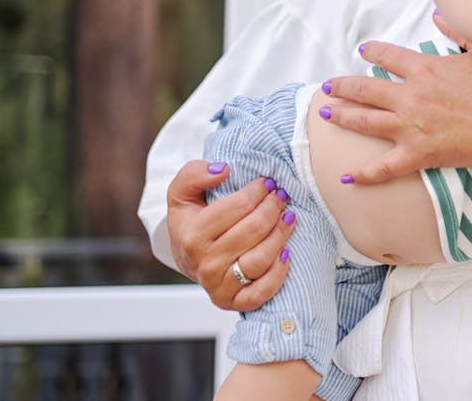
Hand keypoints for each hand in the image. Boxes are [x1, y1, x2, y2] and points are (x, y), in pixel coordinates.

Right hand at [167, 160, 292, 310]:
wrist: (187, 257)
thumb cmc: (191, 221)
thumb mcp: (182, 193)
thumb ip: (194, 174)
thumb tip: (222, 170)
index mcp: (192, 235)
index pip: (237, 207)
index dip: (258, 191)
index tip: (267, 182)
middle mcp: (204, 263)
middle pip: (253, 230)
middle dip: (273, 208)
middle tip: (282, 195)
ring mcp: (218, 285)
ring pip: (260, 260)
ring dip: (281, 235)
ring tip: (289, 217)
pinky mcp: (232, 302)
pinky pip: (261, 292)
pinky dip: (278, 273)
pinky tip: (286, 252)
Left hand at [321, 41, 471, 182]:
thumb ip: (457, 31)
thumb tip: (438, 14)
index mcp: (425, 68)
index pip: (387, 55)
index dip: (372, 51)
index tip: (363, 51)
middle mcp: (411, 95)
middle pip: (364, 88)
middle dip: (341, 86)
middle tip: (328, 86)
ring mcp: (411, 126)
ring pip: (364, 121)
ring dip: (341, 116)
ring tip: (325, 113)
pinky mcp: (418, 154)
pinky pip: (383, 166)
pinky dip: (363, 173)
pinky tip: (346, 177)